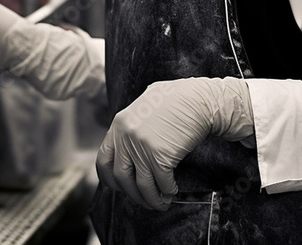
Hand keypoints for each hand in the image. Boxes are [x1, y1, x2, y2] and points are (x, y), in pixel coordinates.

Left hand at [96, 77, 253, 209]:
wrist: (198, 99)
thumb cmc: (175, 101)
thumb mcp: (144, 107)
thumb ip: (132, 126)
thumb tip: (129, 149)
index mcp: (119, 125)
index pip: (103, 159)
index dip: (110, 179)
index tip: (120, 187)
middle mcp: (126, 136)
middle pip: (121, 177)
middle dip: (133, 194)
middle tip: (144, 199)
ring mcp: (142, 146)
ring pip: (142, 185)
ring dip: (151, 199)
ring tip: (160, 203)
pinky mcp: (161, 155)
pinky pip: (161, 182)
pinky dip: (167, 191)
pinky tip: (172, 191)